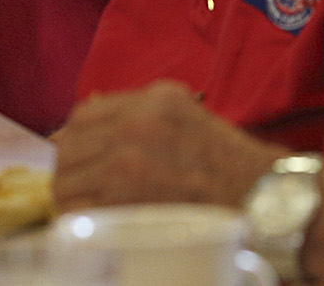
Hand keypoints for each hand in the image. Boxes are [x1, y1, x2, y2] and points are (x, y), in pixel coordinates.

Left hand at [53, 80, 282, 210]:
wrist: (257, 195)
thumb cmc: (226, 159)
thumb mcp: (185, 112)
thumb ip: (138, 111)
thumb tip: (86, 128)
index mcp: (151, 102)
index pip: (83, 116)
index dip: (74, 137)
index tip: (78, 154)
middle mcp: (136, 126)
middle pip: (69, 148)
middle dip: (69, 168)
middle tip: (80, 184)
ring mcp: (128, 165)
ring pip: (66, 181)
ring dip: (71, 195)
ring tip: (87, 205)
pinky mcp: (126, 202)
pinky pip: (78, 211)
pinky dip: (78, 218)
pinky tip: (94, 221)